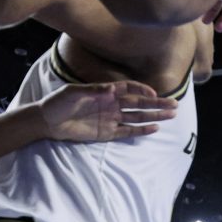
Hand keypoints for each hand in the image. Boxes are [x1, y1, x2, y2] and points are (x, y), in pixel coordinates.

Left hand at [37, 80, 176, 142]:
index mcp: (105, 91)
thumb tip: (111, 89)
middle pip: (139, 103)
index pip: (129, 89)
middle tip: (174, 105)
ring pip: (138, 117)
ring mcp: (111, 118)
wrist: (47, 122)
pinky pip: (128, 131)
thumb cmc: (58, 103)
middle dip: (157, 104)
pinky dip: (141, 130)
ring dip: (154, 116)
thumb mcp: (72, 93)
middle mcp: (112, 104)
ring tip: (171, 115)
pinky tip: (154, 128)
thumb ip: (93, 91)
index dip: (142, 90)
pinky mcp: (107, 133)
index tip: (153, 94)